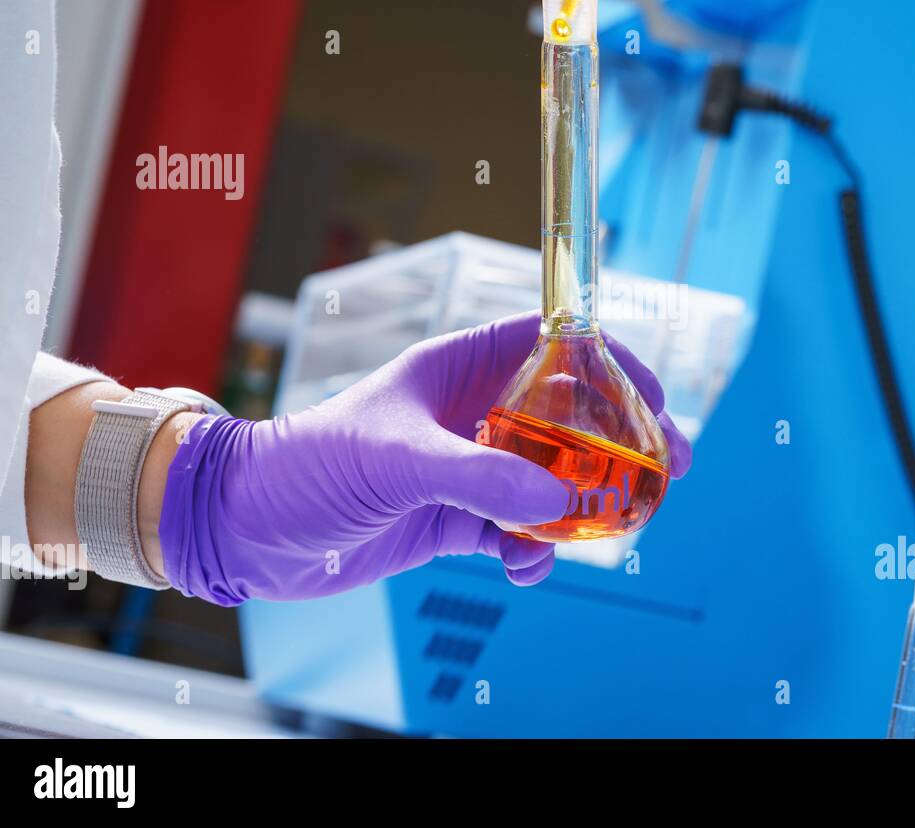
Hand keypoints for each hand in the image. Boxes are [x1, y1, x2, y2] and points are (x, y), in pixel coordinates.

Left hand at [159, 312, 690, 604]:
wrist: (248, 529)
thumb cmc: (309, 464)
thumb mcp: (397, 459)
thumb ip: (478, 475)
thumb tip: (553, 502)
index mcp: (460, 368)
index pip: (551, 345)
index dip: (609, 361)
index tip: (654, 393)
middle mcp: (471, 412)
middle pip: (568, 416)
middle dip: (617, 443)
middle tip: (666, 469)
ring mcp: (467, 467)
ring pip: (550, 477)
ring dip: (581, 505)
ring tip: (599, 533)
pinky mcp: (455, 519)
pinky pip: (517, 531)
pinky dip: (533, 552)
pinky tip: (524, 570)